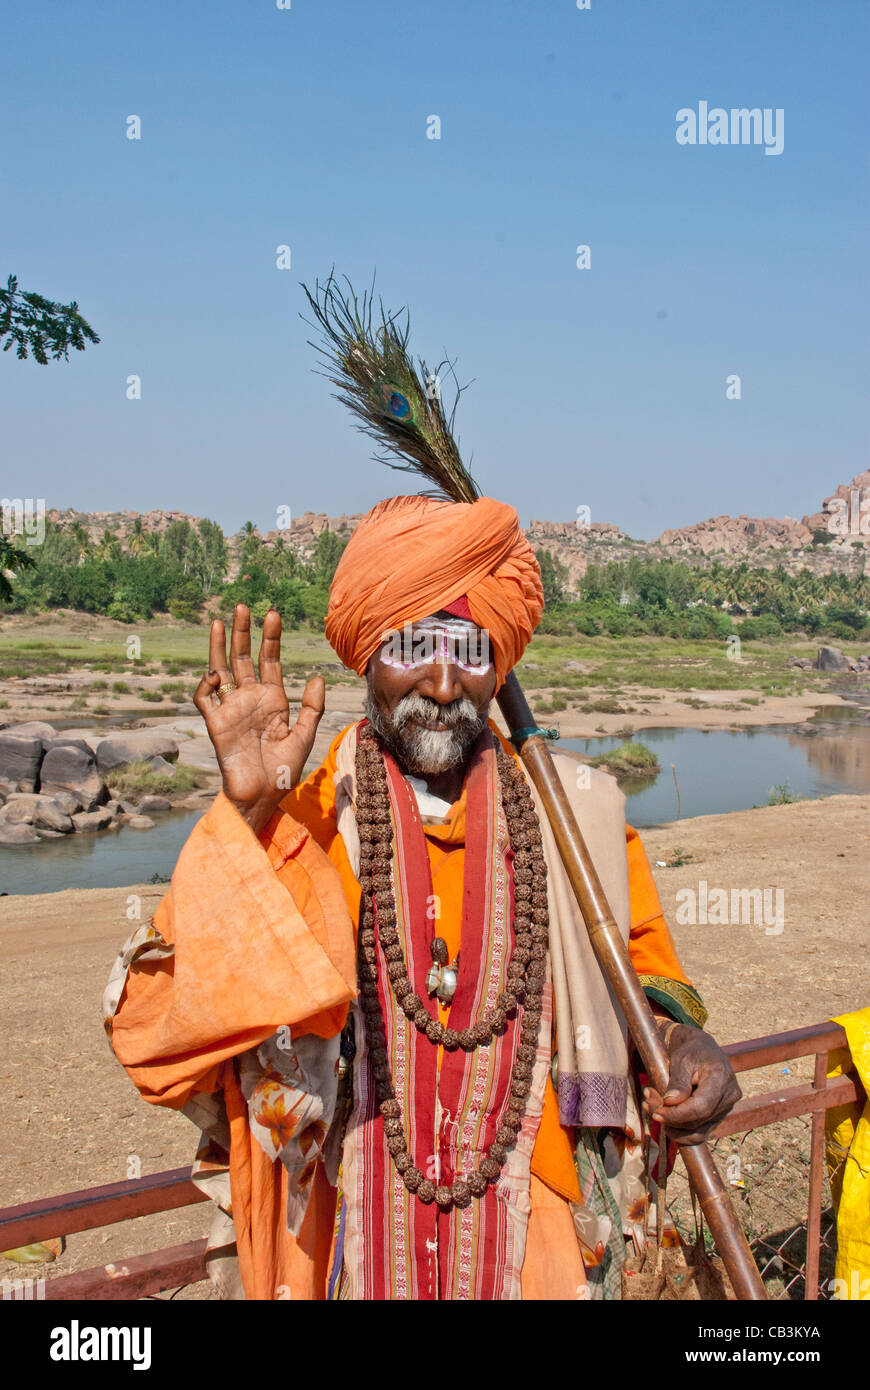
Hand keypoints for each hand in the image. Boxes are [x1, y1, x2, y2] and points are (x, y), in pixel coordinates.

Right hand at [193, 604, 324, 831]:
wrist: (265, 795)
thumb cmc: (284, 769)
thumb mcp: (304, 735)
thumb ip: (312, 707)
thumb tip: (316, 677)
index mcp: (271, 698)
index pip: (269, 660)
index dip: (270, 637)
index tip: (273, 614)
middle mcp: (249, 698)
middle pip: (243, 658)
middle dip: (243, 632)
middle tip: (242, 606)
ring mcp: (231, 709)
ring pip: (221, 670)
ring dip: (218, 646)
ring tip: (219, 620)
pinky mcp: (216, 724)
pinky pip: (205, 699)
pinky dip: (206, 684)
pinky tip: (215, 672)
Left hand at [641, 1025, 741, 1145]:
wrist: (701, 1049)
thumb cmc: (690, 1050)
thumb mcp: (680, 1059)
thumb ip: (677, 1081)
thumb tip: (670, 1103)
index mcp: (721, 1077)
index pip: (701, 1107)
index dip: (678, 1115)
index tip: (656, 1113)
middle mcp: (729, 1095)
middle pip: (698, 1120)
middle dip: (670, 1118)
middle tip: (648, 1104)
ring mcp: (726, 1108)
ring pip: (698, 1131)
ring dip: (672, 1126)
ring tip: (652, 1108)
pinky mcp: (719, 1116)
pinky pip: (699, 1132)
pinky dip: (679, 1129)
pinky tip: (664, 1117)